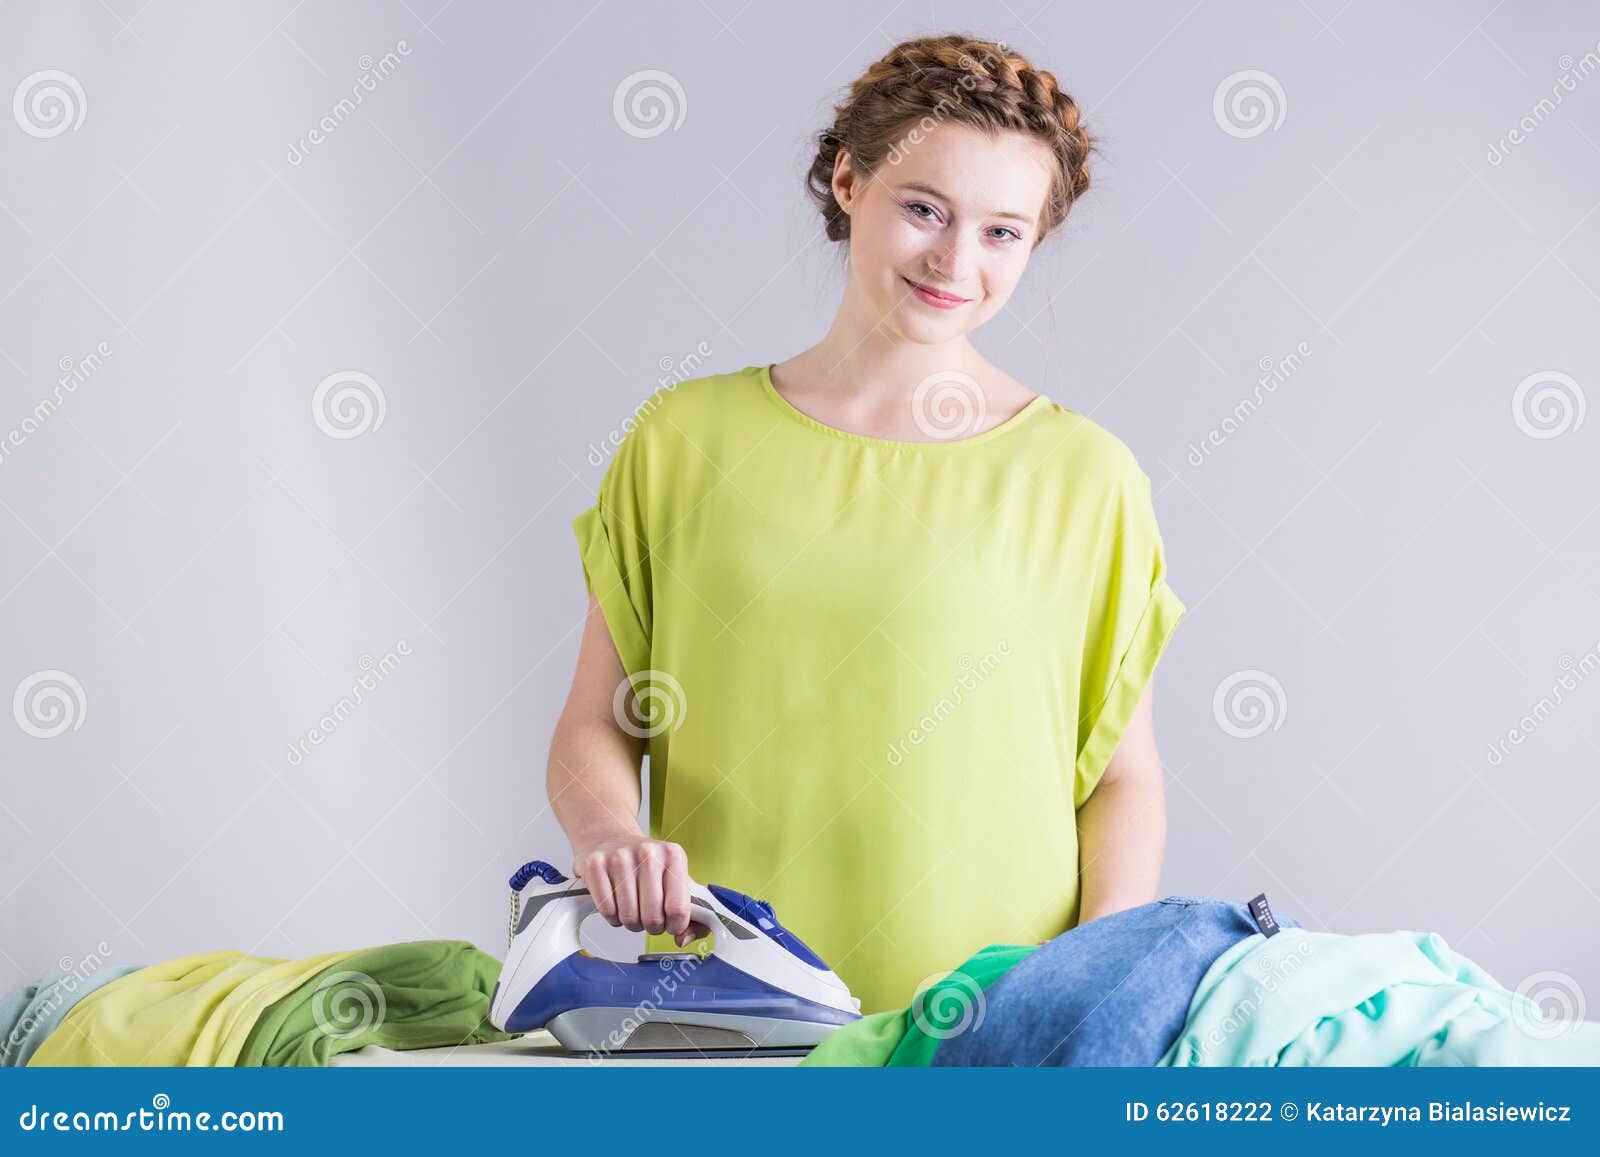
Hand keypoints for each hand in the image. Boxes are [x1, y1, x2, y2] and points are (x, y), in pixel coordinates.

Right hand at [572, 834, 708, 946]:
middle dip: (652, 926)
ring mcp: (619, 857)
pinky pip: (606, 910)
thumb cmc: (647, 865)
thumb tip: (682, 939)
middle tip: (649, 917)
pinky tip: (616, 903)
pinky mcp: (595, 864)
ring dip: (631, 922)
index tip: (671, 925)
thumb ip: (692, 914)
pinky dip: (612, 916)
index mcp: (674, 855)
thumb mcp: (675, 880)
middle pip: (652, 917)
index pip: (678, 908)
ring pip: (628, 917)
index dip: (675, 926)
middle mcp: (648, 852)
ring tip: (633, 908)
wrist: (611, 838)